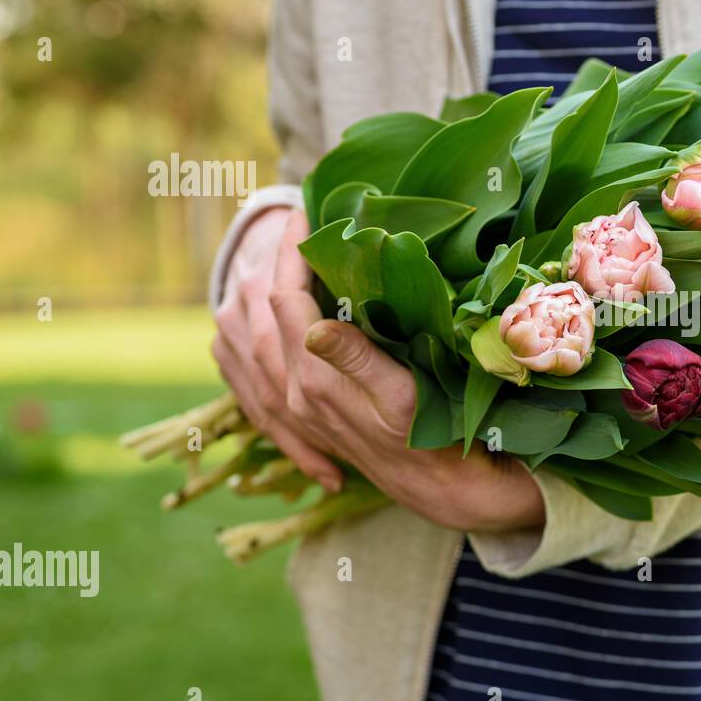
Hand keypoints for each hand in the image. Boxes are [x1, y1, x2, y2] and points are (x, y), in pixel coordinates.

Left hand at [231, 210, 545, 532]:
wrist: (439, 487)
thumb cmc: (432, 437)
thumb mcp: (402, 397)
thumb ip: (356, 360)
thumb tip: (313, 325)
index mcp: (314, 382)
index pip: (287, 302)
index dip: (292, 253)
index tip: (305, 212)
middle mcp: (296, 394)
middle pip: (266, 313)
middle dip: (277, 262)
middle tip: (297, 221)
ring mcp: (298, 405)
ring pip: (261, 335)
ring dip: (271, 290)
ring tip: (291, 253)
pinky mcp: (308, 412)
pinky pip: (269, 360)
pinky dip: (272, 324)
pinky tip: (290, 307)